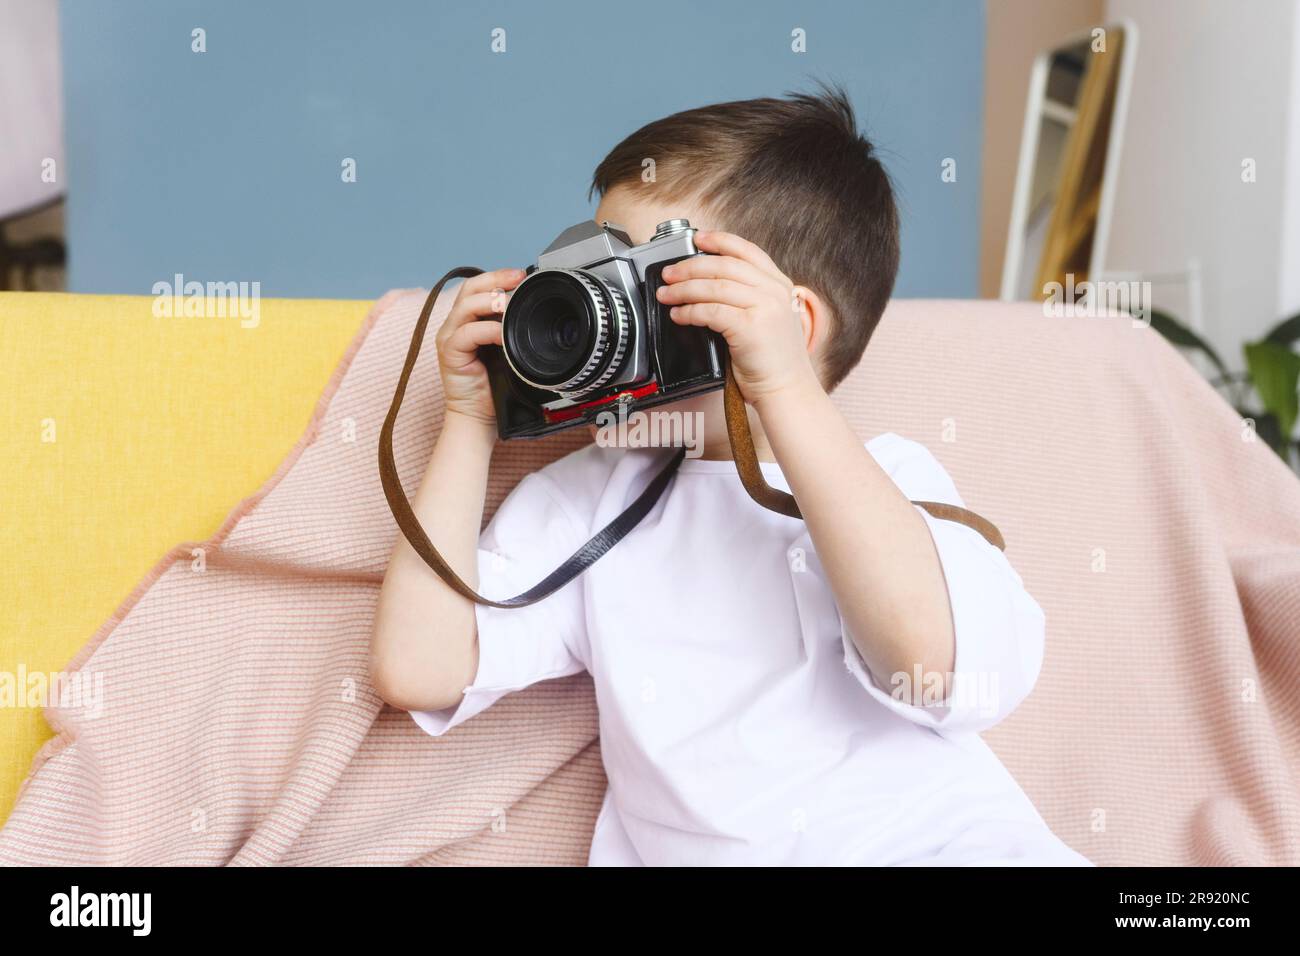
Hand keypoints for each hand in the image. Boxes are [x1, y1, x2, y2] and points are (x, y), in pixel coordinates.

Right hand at [434, 267, 525, 427]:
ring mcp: (449, 337)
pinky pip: (467, 333)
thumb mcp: (508, 350)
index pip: (478, 288)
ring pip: (466, 306)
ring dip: (491, 300)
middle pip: (469, 289)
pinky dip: (487, 330)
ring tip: (510, 304)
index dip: (497, 277)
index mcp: (468, 320)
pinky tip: (502, 334)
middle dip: (495, 279)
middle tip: (518, 279)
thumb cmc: (494, 385)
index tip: (521, 274)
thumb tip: (533, 311)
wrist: (479, 415)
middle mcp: (455, 325)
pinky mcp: (449, 353)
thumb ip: (512, 329)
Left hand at [655, 231, 821, 406]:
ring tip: (666, 295)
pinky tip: (679, 315)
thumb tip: (708, 285)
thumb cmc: (773, 361)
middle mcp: (775, 291)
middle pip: (724, 266)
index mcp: (779, 285)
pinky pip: (711, 311)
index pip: (747, 251)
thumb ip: (749, 298)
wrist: (787, 390)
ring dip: (684, 289)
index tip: (697, 239)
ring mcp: (765, 307)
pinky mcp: (751, 327)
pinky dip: (690, 311)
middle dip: (690, 266)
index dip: (719, 240)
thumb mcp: (769, 319)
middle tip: (669, 274)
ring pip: (715, 286)